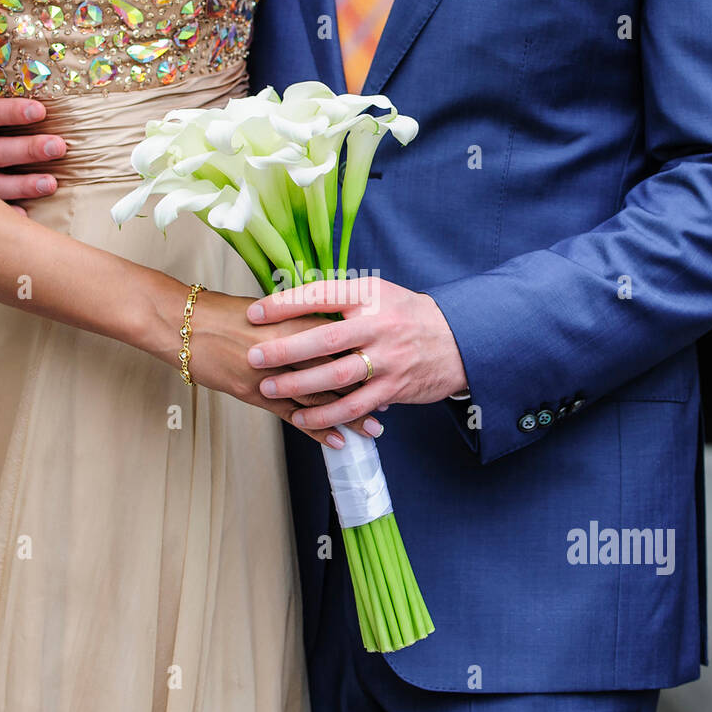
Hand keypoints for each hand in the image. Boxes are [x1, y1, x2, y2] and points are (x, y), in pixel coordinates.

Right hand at [185, 289, 381, 447]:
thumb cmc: (221, 313)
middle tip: (391, 401)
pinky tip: (337, 440)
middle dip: (367, 387)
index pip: (340, 338)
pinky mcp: (255, 393)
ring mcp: (272, 373)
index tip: (387, 364)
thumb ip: (297, 318)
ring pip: (320, 397)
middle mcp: (288, 347)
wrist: (183, 325)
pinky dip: (317, 430)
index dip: (365, 353)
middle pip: (338, 369)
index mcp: (293, 320)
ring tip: (373, 427)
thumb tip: (325, 325)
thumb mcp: (265, 310)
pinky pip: (292, 415)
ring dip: (349, 414)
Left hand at [245, 277, 468, 430]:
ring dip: (300, 385)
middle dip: (286, 349)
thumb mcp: (378, 295)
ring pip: (338, 376)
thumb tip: (289, 301)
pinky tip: (301, 416)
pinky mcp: (394, 387)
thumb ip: (339, 300)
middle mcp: (379, 326)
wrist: (458, 340)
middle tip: (253, 356)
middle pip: (326, 339)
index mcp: (370, 296)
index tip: (255, 312)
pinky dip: (327, 414)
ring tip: (269, 388)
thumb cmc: (406, 315)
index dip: (286, 304)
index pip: (322, 295)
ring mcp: (388, 359)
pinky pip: (355, 406)